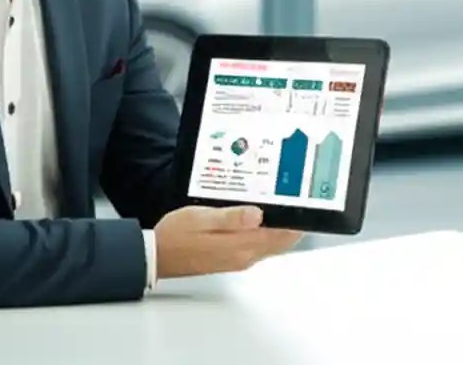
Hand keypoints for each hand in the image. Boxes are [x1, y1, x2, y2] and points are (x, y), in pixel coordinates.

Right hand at [153, 205, 303, 278]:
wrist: (156, 256)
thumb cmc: (176, 235)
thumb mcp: (202, 218)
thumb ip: (232, 217)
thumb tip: (259, 215)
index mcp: (240, 245)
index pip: (280, 236)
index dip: (296, 222)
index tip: (305, 205)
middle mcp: (243, 256)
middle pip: (279, 242)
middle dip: (291, 224)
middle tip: (297, 202)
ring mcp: (237, 259)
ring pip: (269, 244)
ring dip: (278, 229)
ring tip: (281, 206)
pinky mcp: (230, 259)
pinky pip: (256, 246)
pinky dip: (264, 234)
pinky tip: (259, 219)